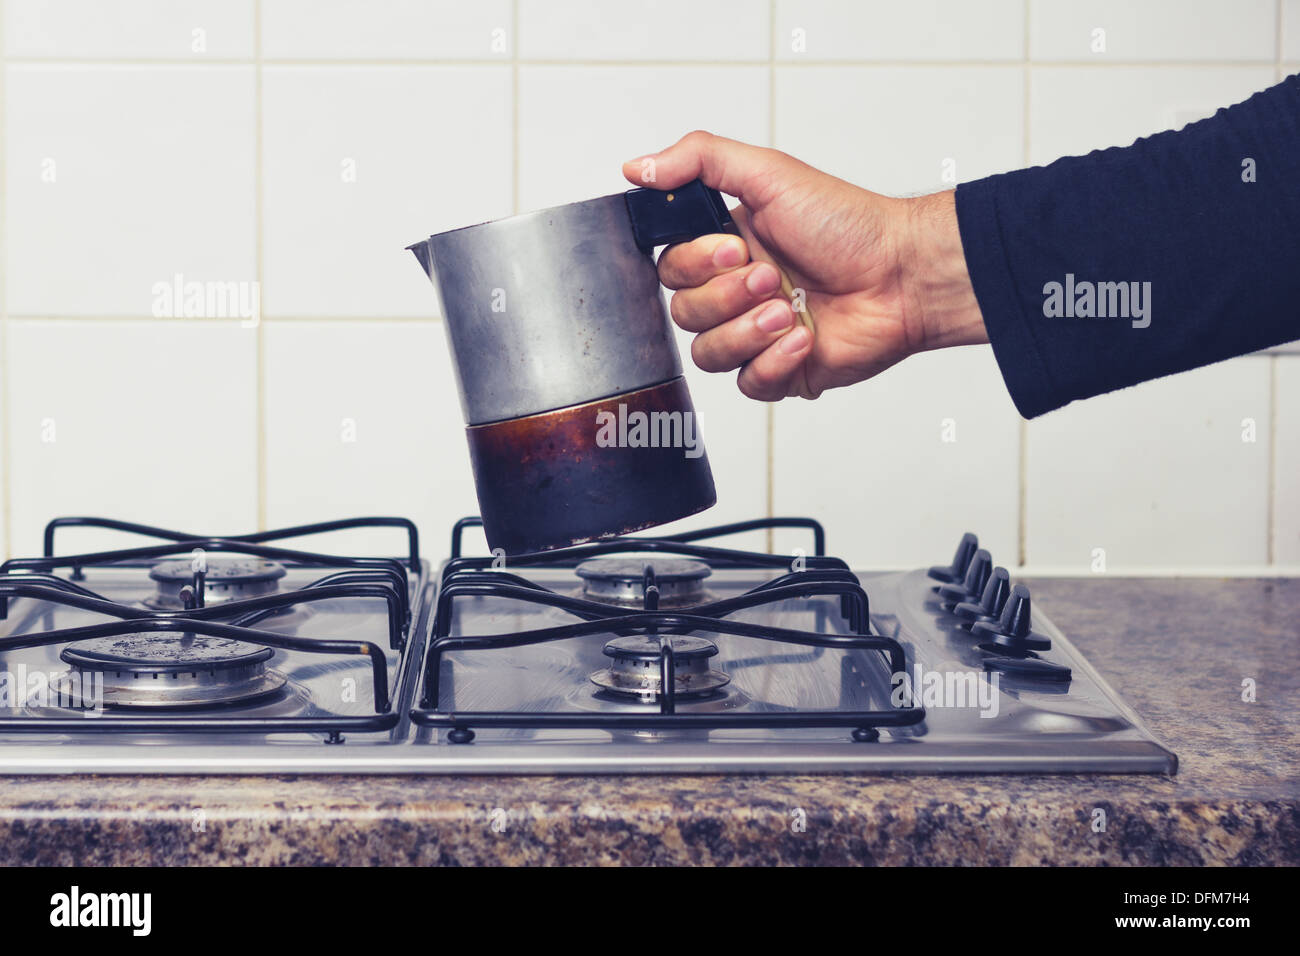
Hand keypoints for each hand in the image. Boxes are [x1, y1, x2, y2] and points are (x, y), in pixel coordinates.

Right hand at [622, 131, 986, 400]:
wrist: (903, 274)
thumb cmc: (849, 224)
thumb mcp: (769, 172)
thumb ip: (699, 160)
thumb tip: (637, 167)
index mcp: (725, 249)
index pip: (669, 270)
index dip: (694, 265)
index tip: (734, 247)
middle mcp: (736, 294)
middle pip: (683, 315)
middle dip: (726, 297)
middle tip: (771, 277)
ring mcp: (756, 336)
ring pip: (708, 355)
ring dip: (747, 331)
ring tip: (789, 310)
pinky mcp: (781, 373)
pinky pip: (747, 385)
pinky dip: (774, 362)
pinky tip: (804, 338)